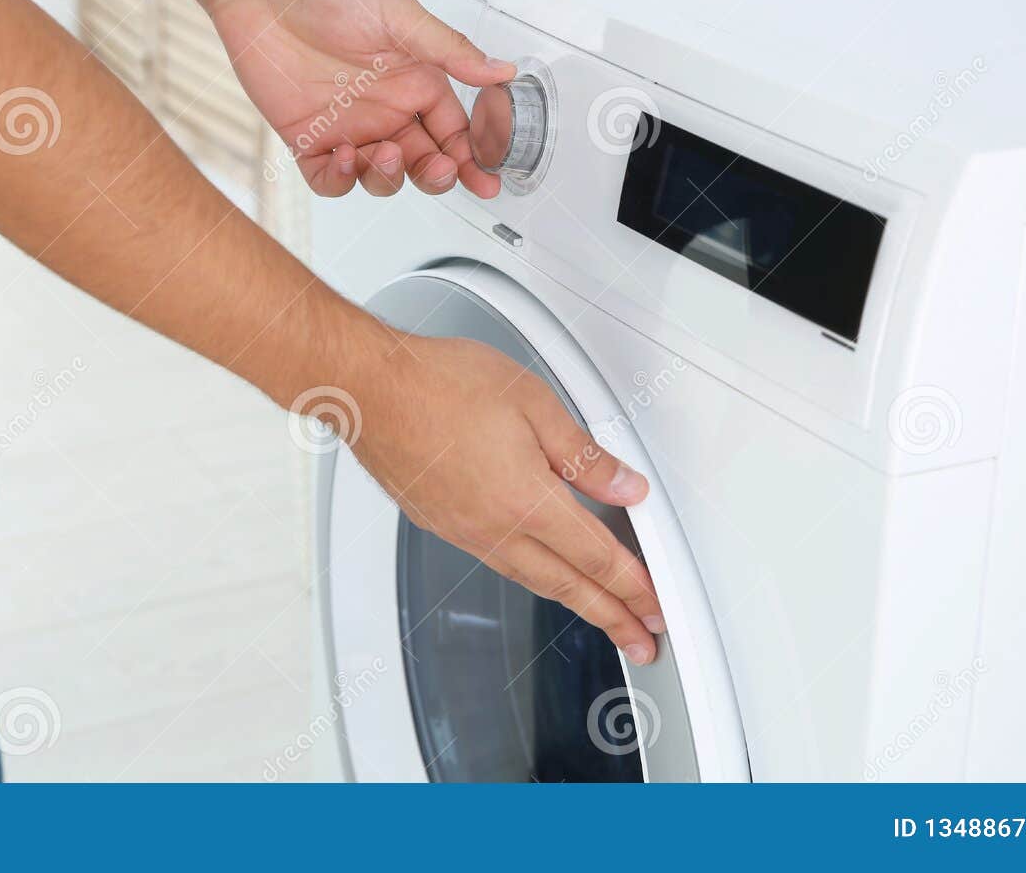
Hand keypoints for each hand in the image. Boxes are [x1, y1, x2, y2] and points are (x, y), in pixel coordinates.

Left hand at [210, 0, 512, 198]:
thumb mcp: (402, 16)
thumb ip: (450, 50)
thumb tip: (501, 71)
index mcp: (416, 83)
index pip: (454, 133)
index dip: (471, 160)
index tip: (486, 179)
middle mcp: (386, 109)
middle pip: (423, 163)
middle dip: (437, 176)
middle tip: (439, 170)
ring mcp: (350, 127)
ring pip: (381, 177)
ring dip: (390, 177)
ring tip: (386, 154)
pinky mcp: (310, 139)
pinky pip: (331, 179)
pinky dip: (341, 180)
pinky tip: (344, 158)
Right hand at [348, 334, 665, 663]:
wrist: (369, 390)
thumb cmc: (438, 385)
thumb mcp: (534, 403)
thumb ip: (583, 454)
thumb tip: (624, 486)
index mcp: (525, 500)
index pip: (596, 556)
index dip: (634, 585)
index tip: (656, 605)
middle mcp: (494, 529)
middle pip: (568, 585)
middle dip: (613, 617)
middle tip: (642, 641)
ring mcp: (464, 532)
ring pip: (533, 580)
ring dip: (575, 603)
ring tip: (602, 615)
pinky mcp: (442, 524)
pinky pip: (500, 564)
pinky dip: (534, 578)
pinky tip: (542, 573)